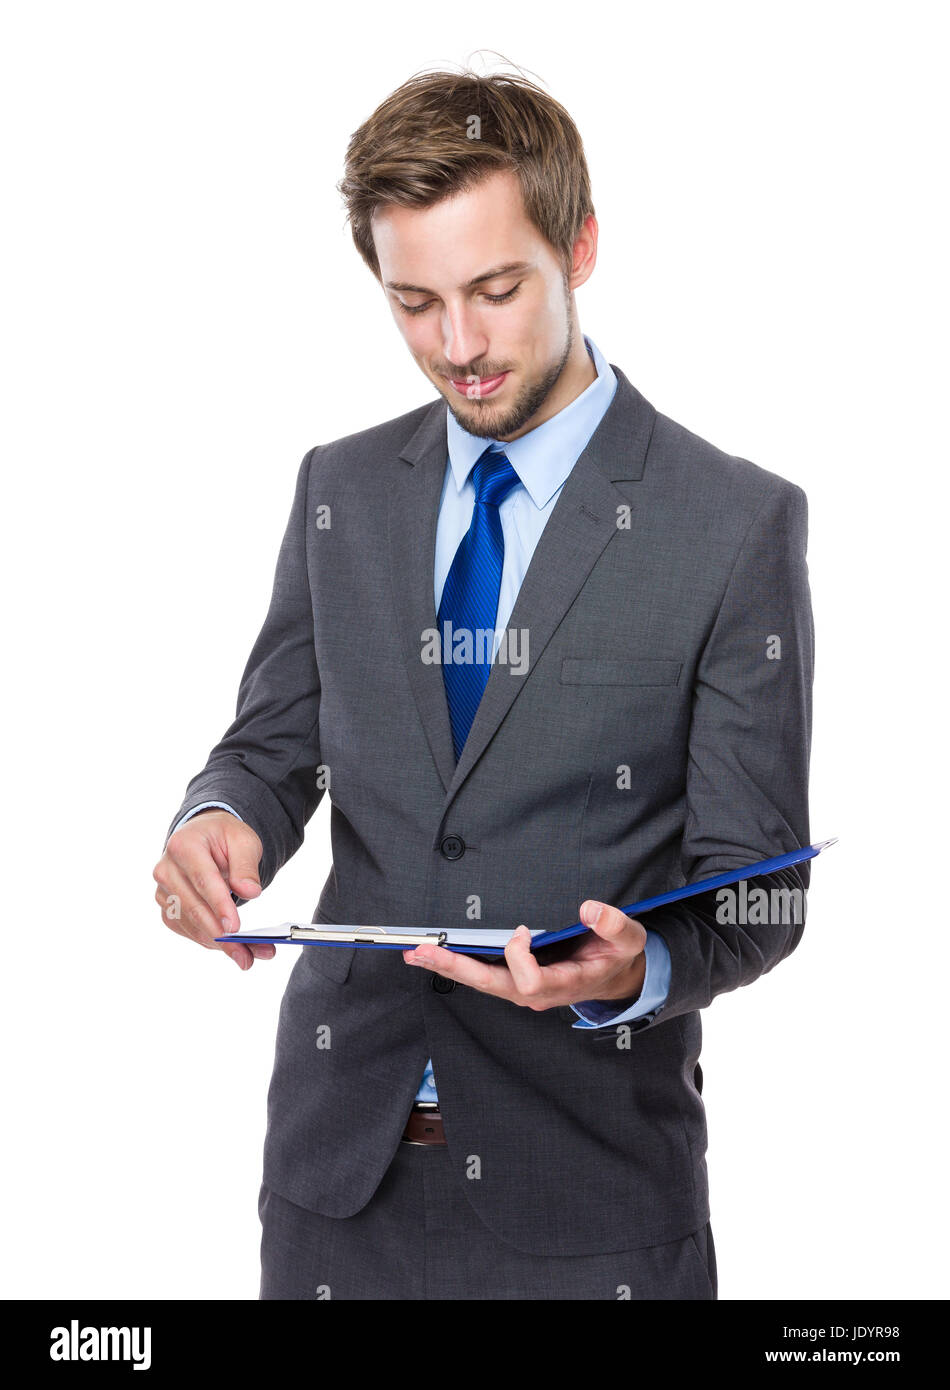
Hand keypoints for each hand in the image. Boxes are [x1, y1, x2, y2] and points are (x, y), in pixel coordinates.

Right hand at [152, 809, 272, 969]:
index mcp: (184, 845)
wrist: (203, 837)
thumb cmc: (222, 837)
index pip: (203, 879)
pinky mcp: (167, 908)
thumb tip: (250, 891)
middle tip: (246, 954)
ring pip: (190, 924)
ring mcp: (164, 891)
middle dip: (221, 935)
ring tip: (247, 955)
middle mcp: (167, 869)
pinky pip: (187, 930)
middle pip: (194, 907)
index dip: (219, 905)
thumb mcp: (243, 840)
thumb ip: (246, 865)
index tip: (235, 928)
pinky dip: (209, 941)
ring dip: (219, 944)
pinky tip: (230, 948)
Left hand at [402, 900, 647, 1009]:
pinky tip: (435, 953)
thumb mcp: (629, 938)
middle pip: (490, 984)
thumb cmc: (618, 956)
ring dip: (448, 965)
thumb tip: (590, 908)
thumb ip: (614, 924)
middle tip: (422, 951)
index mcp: (565, 983)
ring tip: (415, 952)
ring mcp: (524, 989)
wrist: (615, 976)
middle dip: (456, 966)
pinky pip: (482, 976)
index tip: (523, 931)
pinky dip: (457, 963)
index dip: (519, 955)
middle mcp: (537, 992)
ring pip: (481, 982)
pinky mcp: (515, 981)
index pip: (530, 979)